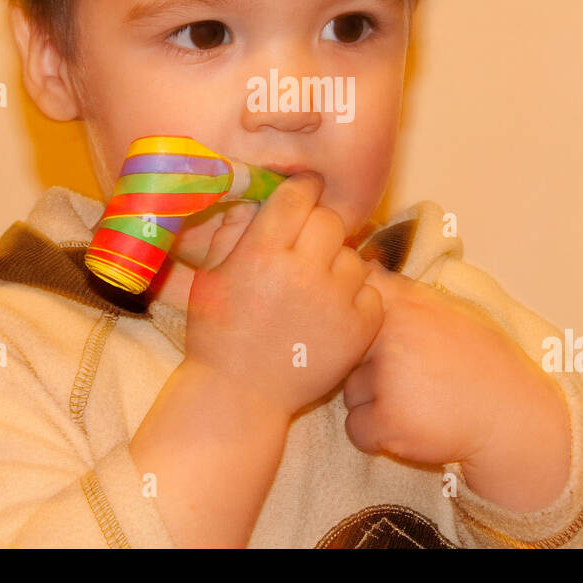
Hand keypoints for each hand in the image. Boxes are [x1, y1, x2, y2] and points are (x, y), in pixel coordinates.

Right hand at [182, 172, 384, 419]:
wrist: (241, 394)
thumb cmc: (218, 332)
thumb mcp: (211, 276)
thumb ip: (233, 231)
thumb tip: (258, 200)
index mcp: (262, 252)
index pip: (297, 195)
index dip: (303, 188)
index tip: (304, 193)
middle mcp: (302, 270)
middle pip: (330, 220)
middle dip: (319, 226)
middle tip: (307, 244)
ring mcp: (335, 300)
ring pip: (352, 256)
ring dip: (337, 263)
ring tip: (317, 284)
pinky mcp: (359, 328)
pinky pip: (371, 291)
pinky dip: (356, 296)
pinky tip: (333, 309)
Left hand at [343, 265, 568, 484]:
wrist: (514, 416)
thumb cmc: (483, 364)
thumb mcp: (452, 311)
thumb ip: (406, 294)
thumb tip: (364, 268)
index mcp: (406, 304)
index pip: (355, 299)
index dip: (357, 318)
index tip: (378, 337)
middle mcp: (393, 335)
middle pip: (349, 354)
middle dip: (368, 369)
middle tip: (411, 378)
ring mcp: (389, 379)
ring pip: (350, 393)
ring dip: (372, 404)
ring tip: (418, 402)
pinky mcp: (389, 421)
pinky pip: (356, 429)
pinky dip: (377, 436)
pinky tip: (412, 427)